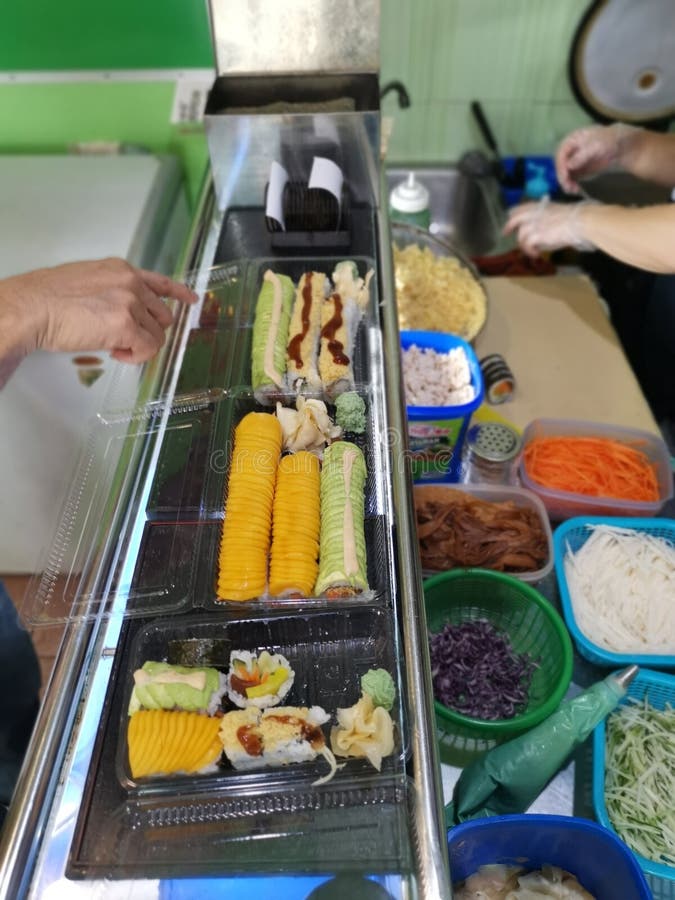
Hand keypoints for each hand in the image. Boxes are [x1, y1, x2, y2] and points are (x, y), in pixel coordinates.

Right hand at [0, 258, 196, 363]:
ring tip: (114, 346)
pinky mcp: (127, 325)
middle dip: (148, 331)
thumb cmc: (47, 299)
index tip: (191, 299)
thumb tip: (118, 310)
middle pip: (162, 315)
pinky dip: (135, 357)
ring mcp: (131, 303)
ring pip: (157, 335)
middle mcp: (131, 282)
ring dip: (139, 346)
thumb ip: (111, 290)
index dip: (178, 293)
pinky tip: (115, 353)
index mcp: (121, 269)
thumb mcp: (87, 281)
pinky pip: (148, 349)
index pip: (160, 281)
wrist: (32, 308)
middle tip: (125, 340)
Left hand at [503, 199, 594, 256]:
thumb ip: (546, 218)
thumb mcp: (557, 213)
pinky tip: (535, 255)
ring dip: (524, 245)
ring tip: (531, 251)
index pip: (521, 208)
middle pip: (514, 219)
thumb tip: (542, 230)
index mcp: (540, 206)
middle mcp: (534, 213)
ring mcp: (534, 224)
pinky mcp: (537, 235)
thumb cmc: (575, 218)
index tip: (510, 218)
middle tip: (505, 233)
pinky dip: (530, 251)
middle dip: (508, 226)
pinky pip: (527, 245)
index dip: (514, 214)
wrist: (580, 221)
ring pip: (521, 235)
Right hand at [555, 123, 638, 193]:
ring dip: (567, 183)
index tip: (564, 178)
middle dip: (563, 177)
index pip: (560, 154)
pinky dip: (573, 184)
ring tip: (573, 191)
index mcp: (571, 140)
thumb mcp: (596, 146)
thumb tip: (568, 166)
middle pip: (560, 165)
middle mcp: (569, 150)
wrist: (621, 146)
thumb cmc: (609, 140)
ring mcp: (573, 160)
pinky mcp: (579, 169)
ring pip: (565, 173)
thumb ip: (582, 155)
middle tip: (568, 188)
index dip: (560, 167)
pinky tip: (577, 190)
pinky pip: (572, 178)